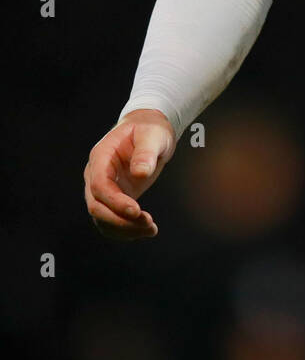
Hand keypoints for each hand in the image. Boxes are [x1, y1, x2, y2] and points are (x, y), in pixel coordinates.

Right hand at [84, 109, 176, 240]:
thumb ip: (146, 152)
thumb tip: (140, 173)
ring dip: (124, 230)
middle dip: (121, 221)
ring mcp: (103, 188)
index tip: (137, 212)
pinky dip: (126, 230)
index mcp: (101, 157)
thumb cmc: (150, 129)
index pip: (100, 186)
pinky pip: (112, 220)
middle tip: (149, 224)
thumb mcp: (153, 134)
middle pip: (97, 206)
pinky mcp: (114, 198)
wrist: (149, 131)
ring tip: (151, 230)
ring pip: (102, 219)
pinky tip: (145, 230)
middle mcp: (96, 175)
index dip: (116, 202)